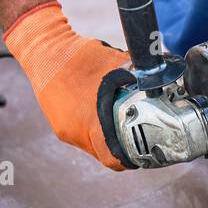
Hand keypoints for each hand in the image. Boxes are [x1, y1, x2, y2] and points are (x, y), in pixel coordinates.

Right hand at [3, 2, 133, 169]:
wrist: (44, 49)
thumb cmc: (78, 56)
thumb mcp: (117, 64)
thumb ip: (142, 77)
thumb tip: (164, 78)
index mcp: (88, 125)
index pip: (112, 158)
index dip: (130, 157)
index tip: (143, 151)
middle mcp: (73, 132)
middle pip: (104, 152)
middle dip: (121, 145)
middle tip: (138, 134)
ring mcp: (63, 128)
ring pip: (92, 143)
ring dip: (107, 135)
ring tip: (119, 120)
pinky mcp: (57, 121)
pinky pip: (80, 131)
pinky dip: (93, 126)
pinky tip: (100, 110)